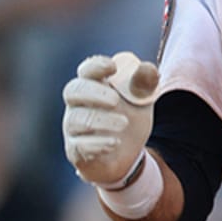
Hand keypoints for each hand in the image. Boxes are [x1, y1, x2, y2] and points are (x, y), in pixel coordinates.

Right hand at [62, 52, 157, 183]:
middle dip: (94, 93)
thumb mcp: (143, 100)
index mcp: (94, 85)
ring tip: (124, 123)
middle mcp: (78, 104)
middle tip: (116, 100)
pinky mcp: (76, 150)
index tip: (112, 67)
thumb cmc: (129, 117)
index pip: (87, 70)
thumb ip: (146, 83)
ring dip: (102, 121)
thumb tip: (148, 69)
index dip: (96, 66)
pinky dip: (98, 144)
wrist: (126, 154)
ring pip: (76, 120)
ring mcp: (74, 127)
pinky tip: (115, 143)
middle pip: (73, 91)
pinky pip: (79, 145)